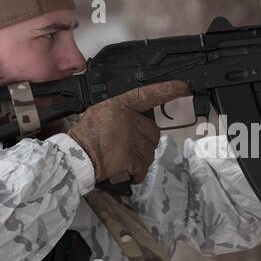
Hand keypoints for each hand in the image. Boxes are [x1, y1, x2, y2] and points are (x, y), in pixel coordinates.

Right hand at [67, 80, 189, 184]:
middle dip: (143, 142)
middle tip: (125, 147)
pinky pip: (143, 168)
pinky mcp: (133, 159)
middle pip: (152, 132)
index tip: (184, 87)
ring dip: (139, 159)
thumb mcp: (99, 112)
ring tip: (120, 159)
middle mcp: (130, 120)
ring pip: (149, 152)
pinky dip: (136, 173)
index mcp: (120, 105)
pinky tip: (124, 170)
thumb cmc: (84, 137)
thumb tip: (132, 116)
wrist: (76, 158)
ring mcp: (132, 140)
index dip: (168, 90)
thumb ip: (119, 111)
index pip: (149, 94)